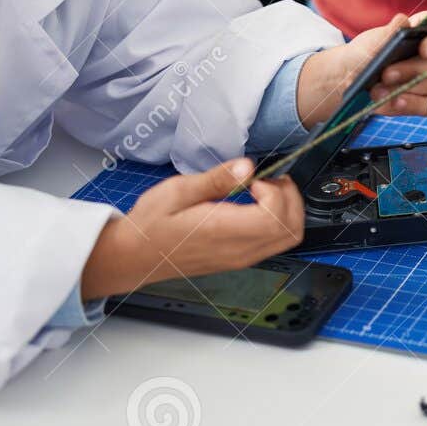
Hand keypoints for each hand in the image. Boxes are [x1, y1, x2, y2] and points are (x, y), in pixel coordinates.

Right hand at [79, 158, 303, 299]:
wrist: (133, 257)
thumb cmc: (150, 224)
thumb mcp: (177, 191)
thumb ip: (216, 179)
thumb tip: (248, 166)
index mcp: (223, 233)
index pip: (276, 218)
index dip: (275, 191)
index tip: (255, 177)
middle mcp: (239, 251)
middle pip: (293, 230)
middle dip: (290, 197)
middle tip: (268, 178)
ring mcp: (241, 259)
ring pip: (288, 238)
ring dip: (287, 209)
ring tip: (263, 188)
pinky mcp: (240, 259)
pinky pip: (275, 242)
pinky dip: (278, 220)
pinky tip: (255, 203)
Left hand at [294, 11, 426, 127]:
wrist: (352, 76)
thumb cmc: (366, 52)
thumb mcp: (372, 40)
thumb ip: (388, 32)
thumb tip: (403, 22)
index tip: (425, 49)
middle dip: (411, 70)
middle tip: (386, 74)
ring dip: (405, 89)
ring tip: (376, 91)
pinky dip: (410, 104)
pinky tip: (394, 101)